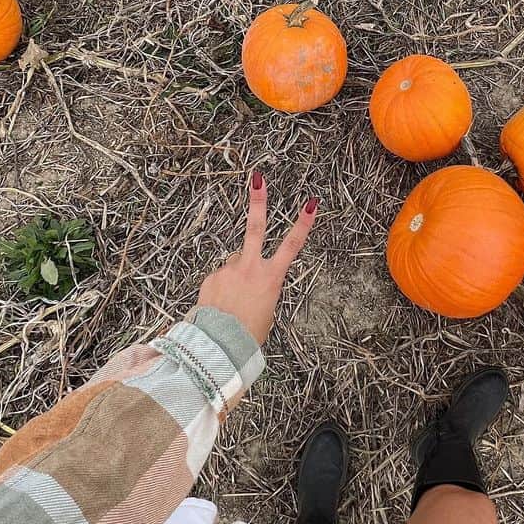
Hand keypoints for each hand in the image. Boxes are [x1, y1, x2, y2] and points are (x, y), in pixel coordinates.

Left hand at [196, 172, 317, 345]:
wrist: (219, 345)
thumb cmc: (248, 334)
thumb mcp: (266, 310)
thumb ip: (261, 286)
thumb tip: (249, 276)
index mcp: (271, 278)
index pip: (292, 245)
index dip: (304, 223)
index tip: (311, 203)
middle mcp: (250, 268)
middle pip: (256, 227)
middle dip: (258, 201)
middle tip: (258, 178)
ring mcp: (229, 270)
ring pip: (236, 262)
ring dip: (237, 275)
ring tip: (234, 301)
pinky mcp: (212, 277)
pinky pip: (221, 277)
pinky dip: (222, 288)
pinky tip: (221, 305)